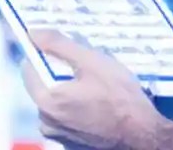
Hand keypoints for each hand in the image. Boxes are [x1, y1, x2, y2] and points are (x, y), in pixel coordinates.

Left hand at [20, 29, 163, 149]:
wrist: (144, 134)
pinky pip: (68, 118)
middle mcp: (47, 122)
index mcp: (46, 101)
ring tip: (93, 82)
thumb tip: (32, 33)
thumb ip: (58, 45)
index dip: (41, 53)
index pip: (28, 69)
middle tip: (81, 63)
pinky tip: (97, 101)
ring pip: (57, 103)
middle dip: (57, 73)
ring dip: (69, 90)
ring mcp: (61, 136)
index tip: (57, 45)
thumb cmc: (119, 97)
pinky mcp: (74, 144)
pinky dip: (77, 107)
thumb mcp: (91, 61)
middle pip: (43, 87)